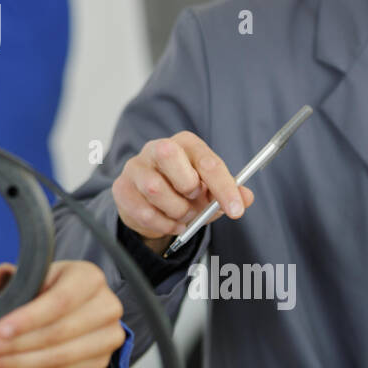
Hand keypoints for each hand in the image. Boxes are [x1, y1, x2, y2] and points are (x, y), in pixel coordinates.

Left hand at [0, 261, 124, 367]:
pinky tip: (7, 365)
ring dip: (18, 361)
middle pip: (58, 332)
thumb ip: (7, 276)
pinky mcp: (101, 361)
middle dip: (15, 344)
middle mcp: (106, 305)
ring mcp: (109, 336)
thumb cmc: (48, 290)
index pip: (60, 301)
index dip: (29, 317)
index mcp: (89, 277)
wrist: (72, 314)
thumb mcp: (29, 278)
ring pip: (60, 357)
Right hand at [112, 131, 254, 254]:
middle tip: (195, 201)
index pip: (206, 160)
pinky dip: (163, 224)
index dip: (224, 187)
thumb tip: (246, 197)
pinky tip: (171, 223)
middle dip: (187, 185)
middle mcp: (156, 148)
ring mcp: (135, 167)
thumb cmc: (183, 191)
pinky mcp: (121, 188)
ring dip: (176, 211)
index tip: (236, 210)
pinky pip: (143, 211)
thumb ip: (230, 192)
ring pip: (155, 188)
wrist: (152, 205)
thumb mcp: (210, 191)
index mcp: (185, 143)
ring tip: (184, 215)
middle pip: (168, 154)